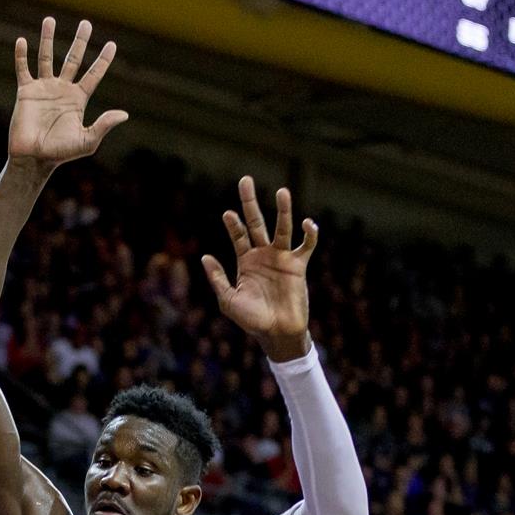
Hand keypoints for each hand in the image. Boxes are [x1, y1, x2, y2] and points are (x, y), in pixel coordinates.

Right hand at [8, 17, 127, 166]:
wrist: (33, 158)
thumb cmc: (60, 153)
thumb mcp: (87, 141)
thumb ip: (103, 126)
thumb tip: (124, 114)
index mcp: (78, 99)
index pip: (93, 74)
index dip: (103, 60)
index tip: (112, 44)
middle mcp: (62, 89)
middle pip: (73, 59)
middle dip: (80, 41)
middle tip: (86, 23)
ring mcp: (43, 88)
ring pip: (46, 57)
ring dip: (48, 39)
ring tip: (49, 20)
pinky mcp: (26, 91)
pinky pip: (23, 69)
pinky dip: (21, 56)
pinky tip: (22, 41)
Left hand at [201, 176, 318, 359]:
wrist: (277, 333)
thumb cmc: (251, 320)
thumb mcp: (228, 300)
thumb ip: (218, 278)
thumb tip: (205, 257)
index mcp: (245, 262)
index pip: (238, 236)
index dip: (233, 224)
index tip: (228, 214)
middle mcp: (262, 255)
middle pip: (256, 222)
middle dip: (250, 202)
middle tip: (245, 180)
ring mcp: (281, 258)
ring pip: (282, 228)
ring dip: (283, 210)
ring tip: (282, 192)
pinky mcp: (298, 266)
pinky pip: (306, 245)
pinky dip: (310, 234)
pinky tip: (307, 223)